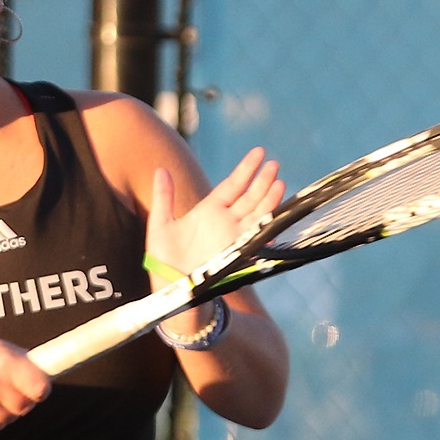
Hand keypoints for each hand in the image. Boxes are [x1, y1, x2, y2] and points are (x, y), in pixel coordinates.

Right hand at [0, 332, 51, 431]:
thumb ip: (22, 363)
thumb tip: (47, 378)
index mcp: (6, 362)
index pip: (40, 388)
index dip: (40, 390)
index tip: (37, 389)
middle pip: (25, 407)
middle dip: (22, 401)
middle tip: (9, 389)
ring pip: (9, 419)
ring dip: (5, 411)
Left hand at [146, 147, 284, 276]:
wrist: (170, 287)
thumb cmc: (164, 258)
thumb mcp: (161, 223)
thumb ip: (163, 197)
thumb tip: (160, 169)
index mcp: (210, 210)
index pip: (233, 184)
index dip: (246, 169)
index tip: (259, 152)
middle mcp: (225, 221)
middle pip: (250, 196)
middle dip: (262, 181)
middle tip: (274, 164)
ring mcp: (234, 237)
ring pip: (257, 214)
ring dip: (269, 200)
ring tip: (279, 183)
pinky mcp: (238, 254)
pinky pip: (257, 239)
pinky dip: (268, 229)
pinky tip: (277, 219)